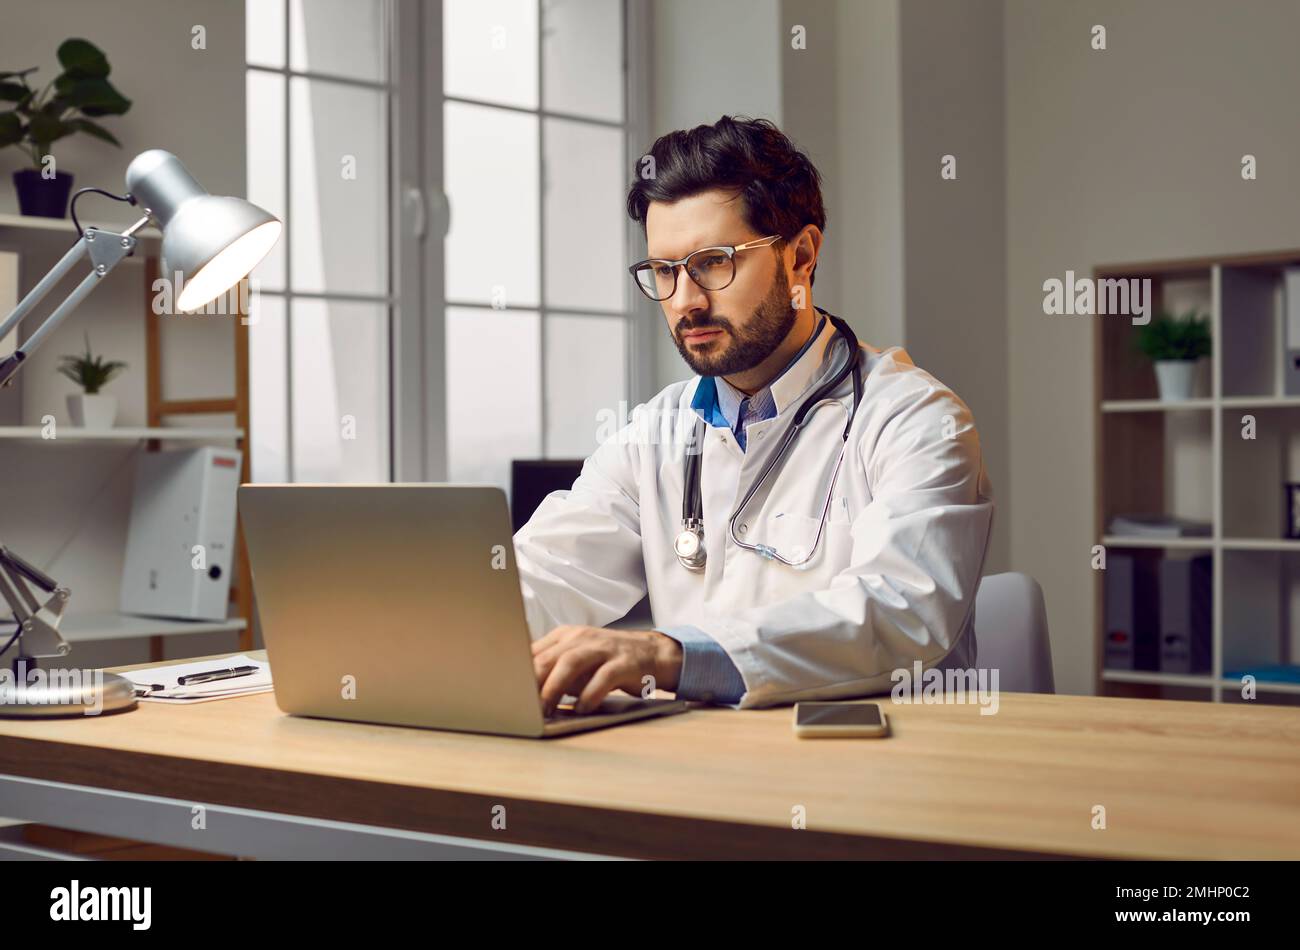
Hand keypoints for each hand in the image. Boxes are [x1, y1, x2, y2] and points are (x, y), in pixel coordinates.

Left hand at [531, 626, 682, 715]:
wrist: (654, 653)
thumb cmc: (607, 662)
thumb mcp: (576, 659)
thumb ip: (552, 670)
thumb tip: (521, 693)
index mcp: (565, 636)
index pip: (533, 652)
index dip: (517, 674)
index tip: (505, 694)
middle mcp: (582, 638)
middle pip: (548, 657)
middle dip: (531, 683)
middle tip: (521, 706)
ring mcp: (603, 648)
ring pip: (570, 663)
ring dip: (554, 688)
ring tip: (545, 709)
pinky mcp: (623, 662)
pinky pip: (603, 678)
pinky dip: (590, 695)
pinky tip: (582, 709)